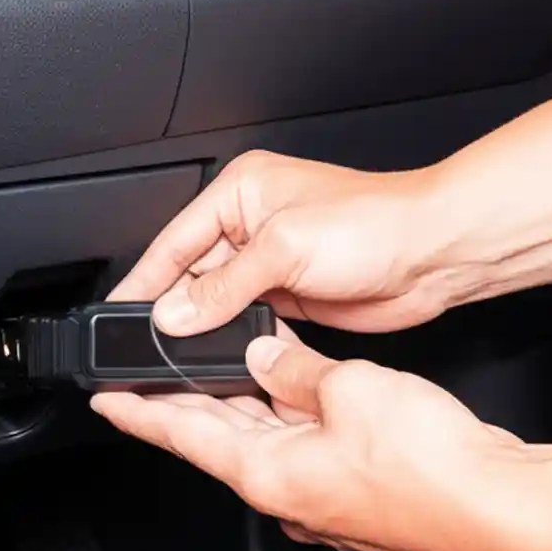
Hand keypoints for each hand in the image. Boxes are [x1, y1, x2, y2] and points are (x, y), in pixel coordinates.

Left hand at [90, 335, 541, 550]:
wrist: (500, 509)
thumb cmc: (433, 470)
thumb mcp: (351, 391)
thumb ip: (297, 369)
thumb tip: (267, 354)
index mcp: (266, 472)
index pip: (180, 435)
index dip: (138, 412)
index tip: (104, 398)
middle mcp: (286, 490)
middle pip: (216, 435)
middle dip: (182, 399)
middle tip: (149, 370)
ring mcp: (320, 494)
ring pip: (262, 436)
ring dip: (238, 398)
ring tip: (215, 361)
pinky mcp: (353, 487)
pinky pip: (302, 440)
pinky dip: (286, 409)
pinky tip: (291, 380)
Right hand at [108, 150, 469, 334]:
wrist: (433, 252)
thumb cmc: (375, 224)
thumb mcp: (285, 249)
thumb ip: (224, 286)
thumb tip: (175, 312)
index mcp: (240, 192)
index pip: (174, 240)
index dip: (144, 280)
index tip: (118, 312)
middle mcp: (251, 225)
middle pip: (191, 274)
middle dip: (172, 309)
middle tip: (144, 346)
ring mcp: (270, 263)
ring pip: (216, 302)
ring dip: (202, 328)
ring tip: (177, 357)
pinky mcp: (290, 296)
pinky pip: (244, 321)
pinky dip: (230, 340)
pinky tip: (219, 358)